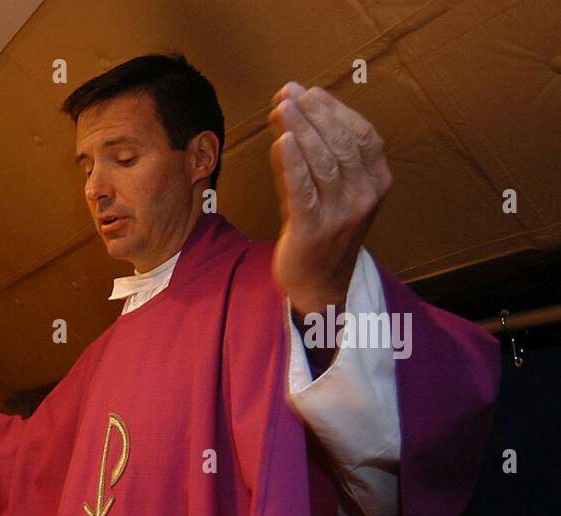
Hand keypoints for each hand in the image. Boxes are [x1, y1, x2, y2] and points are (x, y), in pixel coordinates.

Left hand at [268, 82, 391, 315]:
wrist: (319, 282)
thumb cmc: (323, 228)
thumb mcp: (331, 189)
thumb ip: (315, 153)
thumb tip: (290, 111)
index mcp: (377, 181)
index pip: (361, 134)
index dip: (335, 109)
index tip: (308, 90)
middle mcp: (364, 196)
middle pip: (341, 144)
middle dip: (314, 113)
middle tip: (289, 93)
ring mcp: (341, 215)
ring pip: (323, 162)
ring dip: (301, 130)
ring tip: (281, 108)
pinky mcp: (313, 231)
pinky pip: (304, 191)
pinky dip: (293, 163)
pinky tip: (281, 141)